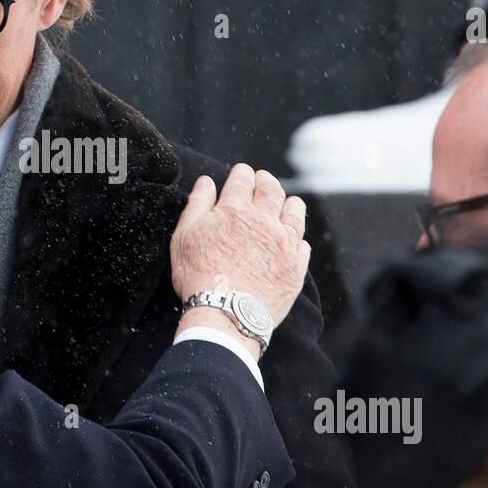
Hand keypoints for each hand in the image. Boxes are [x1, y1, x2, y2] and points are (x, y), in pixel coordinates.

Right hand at [170, 163, 310, 330]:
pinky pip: (303, 243)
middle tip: (263, 180)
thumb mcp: (184, 237)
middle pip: (271, 190)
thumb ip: (196, 205)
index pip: (242, 179)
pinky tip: (293, 238)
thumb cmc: (198, 276)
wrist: (226, 314)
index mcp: (234, 210)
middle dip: (266, 181)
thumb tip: (206, 182)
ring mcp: (283, 242)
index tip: (242, 173)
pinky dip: (298, 237)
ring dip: (289, 202)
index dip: (242, 173)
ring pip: (294, 211)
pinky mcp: (296, 266)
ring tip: (286, 202)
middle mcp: (263, 220)